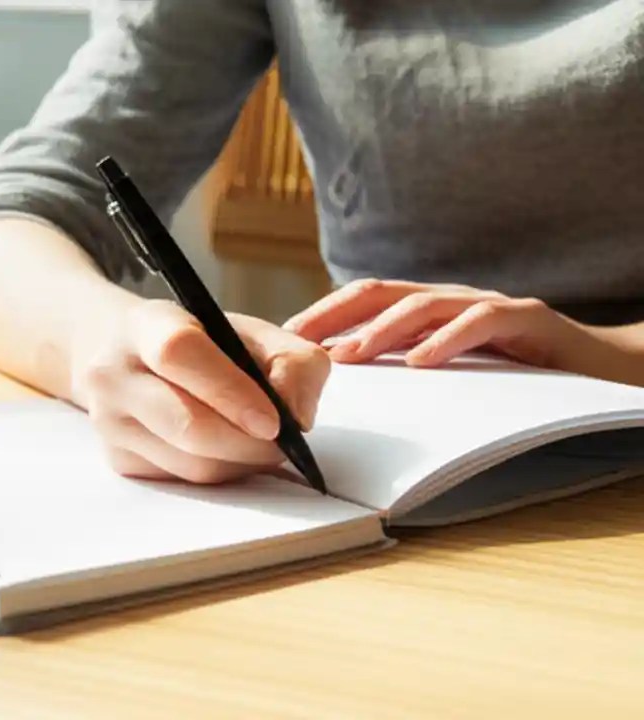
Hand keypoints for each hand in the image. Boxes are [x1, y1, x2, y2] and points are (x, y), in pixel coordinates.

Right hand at [69, 298, 329, 483]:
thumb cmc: (200, 343)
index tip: (275, 422)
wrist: (129, 356)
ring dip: (241, 464)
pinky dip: (220, 474)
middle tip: (284, 444)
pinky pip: (183, 482)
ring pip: (191, 464)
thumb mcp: (249, 331)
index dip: (230, 391)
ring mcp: (109, 422)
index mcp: (144, 325)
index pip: (178, 354)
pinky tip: (228, 452)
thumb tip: (298, 417)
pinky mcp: (118, 460)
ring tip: (261, 445)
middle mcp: (113, 374)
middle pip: (187, 425)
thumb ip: (292, 362)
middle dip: (249, 444)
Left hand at [283, 279, 591, 369]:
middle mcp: (451, 299)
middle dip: (334, 314)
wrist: (601, 366)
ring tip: (349, 355)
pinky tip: (420, 362)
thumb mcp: (450, 368)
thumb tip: (340, 381)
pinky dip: (446, 341)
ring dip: (380, 330)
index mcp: (429, 309)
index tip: (282, 338)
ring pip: (422, 305)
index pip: (364, 300)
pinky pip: (480, 323)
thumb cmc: (518, 371)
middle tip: (296, 342)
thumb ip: (404, 365)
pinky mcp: (525, 319)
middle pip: (380, 292)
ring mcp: (487, 304)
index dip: (322, 314)